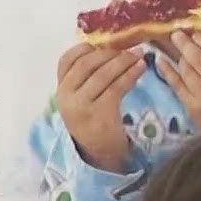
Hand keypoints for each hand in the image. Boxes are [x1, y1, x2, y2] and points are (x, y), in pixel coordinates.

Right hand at [56, 43, 144, 171]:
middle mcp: (67, 96)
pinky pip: (117, 86)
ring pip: (103, 74)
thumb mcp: (81, 101)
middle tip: (130, 47)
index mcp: (60, 90)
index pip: (66, 60)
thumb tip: (106, 48)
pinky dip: (130, 74)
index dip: (84, 48)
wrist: (100, 155)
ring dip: (124, 60)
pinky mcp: (100, 113)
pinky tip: (140, 68)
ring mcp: (82, 105)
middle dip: (110, 52)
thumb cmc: (93, 123)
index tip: (103, 45)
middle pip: (87, 64)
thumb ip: (85, 80)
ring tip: (140, 55)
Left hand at [155, 31, 200, 130]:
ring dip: (181, 58)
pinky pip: (176, 85)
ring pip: (187, 71)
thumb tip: (196, 36)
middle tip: (177, 35)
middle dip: (186, 45)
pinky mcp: (193, 108)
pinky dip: (167, 71)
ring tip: (179, 52)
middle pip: (200, 60)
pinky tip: (160, 61)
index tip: (195, 34)